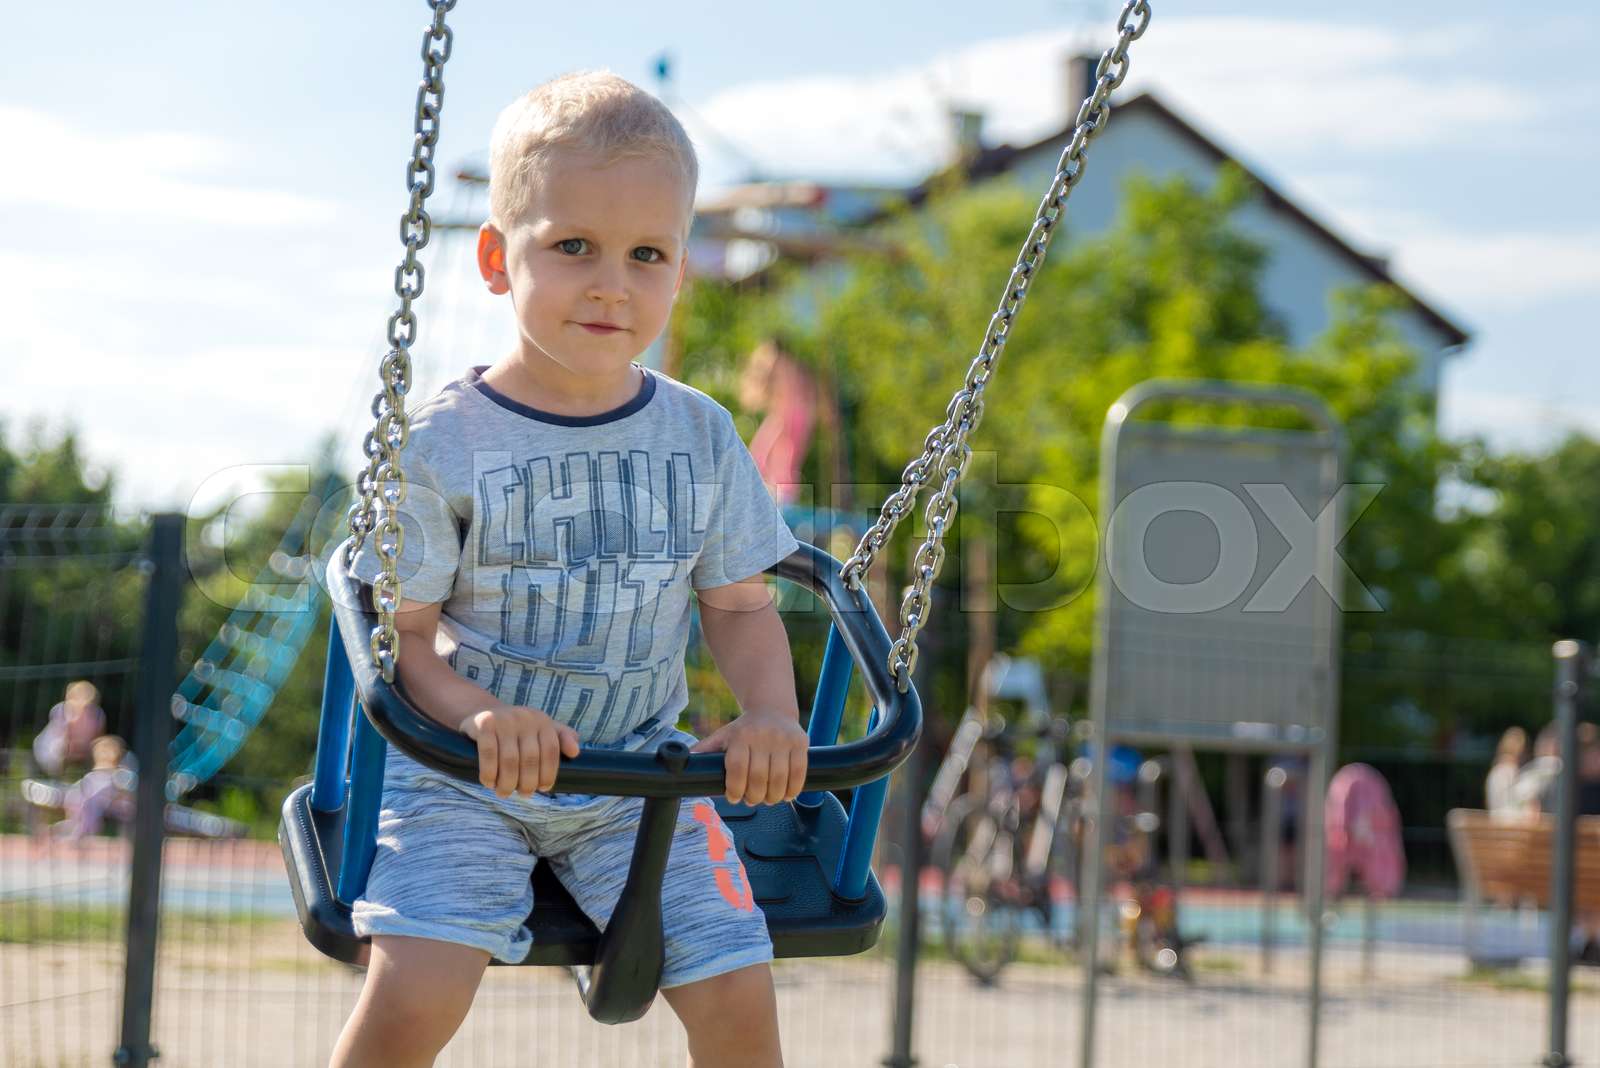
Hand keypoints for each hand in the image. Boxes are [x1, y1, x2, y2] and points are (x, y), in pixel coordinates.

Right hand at [459, 704, 580, 798]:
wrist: (484, 714)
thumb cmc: (517, 730)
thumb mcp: (541, 730)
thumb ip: (561, 738)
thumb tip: (575, 752)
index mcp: (542, 721)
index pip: (551, 751)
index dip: (548, 774)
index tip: (543, 789)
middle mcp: (526, 717)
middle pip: (531, 759)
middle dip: (527, 783)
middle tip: (523, 794)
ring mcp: (504, 719)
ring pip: (510, 760)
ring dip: (507, 782)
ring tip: (504, 792)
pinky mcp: (484, 723)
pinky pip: (489, 753)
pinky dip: (489, 773)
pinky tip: (488, 782)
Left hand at [690, 709, 807, 805]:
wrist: (772, 709)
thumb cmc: (744, 729)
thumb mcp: (722, 736)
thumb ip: (704, 751)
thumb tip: (679, 767)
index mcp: (740, 736)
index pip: (737, 769)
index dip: (735, 789)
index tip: (733, 798)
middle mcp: (762, 736)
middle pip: (759, 778)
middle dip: (755, 797)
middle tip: (752, 800)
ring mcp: (783, 739)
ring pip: (780, 779)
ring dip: (773, 797)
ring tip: (768, 799)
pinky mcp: (801, 743)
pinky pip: (799, 773)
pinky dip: (793, 789)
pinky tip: (786, 794)